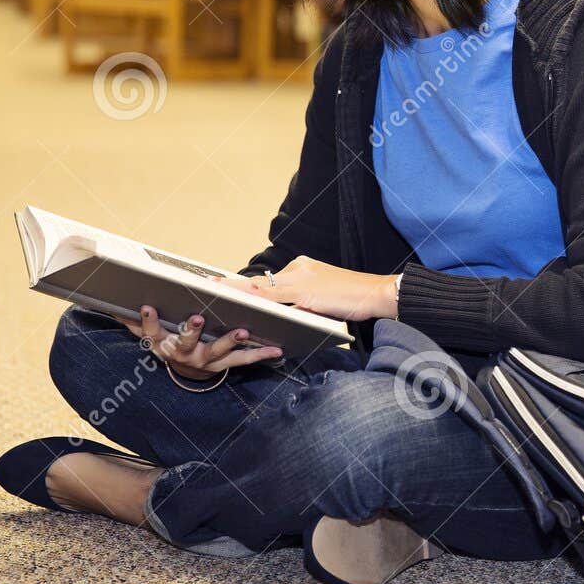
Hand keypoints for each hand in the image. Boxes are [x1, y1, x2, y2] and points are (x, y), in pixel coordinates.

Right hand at [121, 305, 283, 377]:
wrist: (185, 371)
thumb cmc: (169, 343)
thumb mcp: (150, 334)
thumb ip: (134, 320)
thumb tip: (111, 305)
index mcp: (163, 344)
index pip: (151, 332)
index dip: (148, 321)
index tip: (147, 307)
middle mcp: (184, 354)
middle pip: (186, 343)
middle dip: (191, 331)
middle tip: (197, 319)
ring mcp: (206, 361)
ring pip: (218, 351)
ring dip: (230, 341)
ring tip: (242, 331)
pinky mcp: (225, 364)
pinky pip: (244, 360)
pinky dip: (260, 355)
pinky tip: (276, 350)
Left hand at [210, 257, 397, 321]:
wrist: (379, 293)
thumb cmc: (354, 299)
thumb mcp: (322, 298)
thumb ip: (301, 302)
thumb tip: (280, 314)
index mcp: (301, 269)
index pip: (265, 280)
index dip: (241, 285)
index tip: (219, 285)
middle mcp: (297, 270)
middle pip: (257, 281)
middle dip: (230, 286)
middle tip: (205, 287)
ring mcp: (300, 280)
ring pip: (260, 288)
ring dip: (236, 294)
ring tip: (213, 295)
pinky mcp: (306, 294)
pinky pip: (274, 300)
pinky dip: (256, 303)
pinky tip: (241, 308)